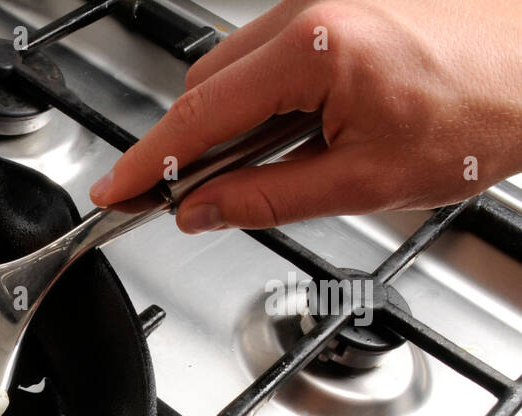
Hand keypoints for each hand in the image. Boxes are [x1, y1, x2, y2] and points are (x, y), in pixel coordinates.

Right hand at [88, 0, 521, 231]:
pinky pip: (271, 53)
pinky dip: (260, 99)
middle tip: (177, 202)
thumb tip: (201, 211)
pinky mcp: (342, 7)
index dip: (147, 162)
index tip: (113, 192)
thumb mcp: (366, 181)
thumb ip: (267, 198)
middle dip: (185, 146)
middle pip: (206, 85)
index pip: (199, 115)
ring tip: (252, 173)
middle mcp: (311, 11)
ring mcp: (326, 2)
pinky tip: (286, 135)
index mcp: (314, 50)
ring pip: (235, 68)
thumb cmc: (488, 107)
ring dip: (227, 123)